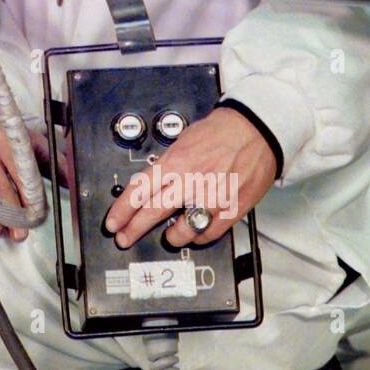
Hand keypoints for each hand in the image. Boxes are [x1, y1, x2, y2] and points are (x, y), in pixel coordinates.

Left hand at [104, 107, 276, 249]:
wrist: (256, 130)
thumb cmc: (220, 132)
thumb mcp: (183, 141)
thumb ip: (167, 164)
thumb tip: (152, 183)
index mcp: (175, 162)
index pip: (139, 190)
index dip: (122, 210)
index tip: (113, 222)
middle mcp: (190, 181)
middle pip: (153, 212)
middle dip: (134, 229)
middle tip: (124, 238)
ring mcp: (211, 197)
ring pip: (183, 229)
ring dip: (172, 236)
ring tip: (169, 236)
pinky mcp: (232, 209)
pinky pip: (210, 233)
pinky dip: (199, 237)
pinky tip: (195, 233)